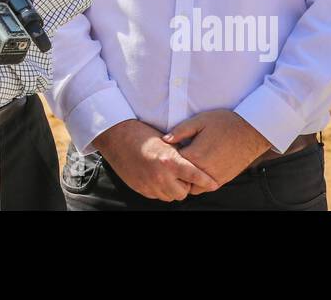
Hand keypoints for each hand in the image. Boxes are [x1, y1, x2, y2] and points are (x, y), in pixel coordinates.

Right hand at [93, 119, 218, 201]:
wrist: (116, 136)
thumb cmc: (142, 133)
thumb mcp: (166, 141)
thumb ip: (179, 155)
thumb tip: (192, 164)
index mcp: (169, 161)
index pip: (194, 176)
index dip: (206, 181)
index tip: (214, 184)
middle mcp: (160, 176)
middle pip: (183, 192)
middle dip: (185, 185)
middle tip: (182, 174)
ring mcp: (149, 184)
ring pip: (170, 196)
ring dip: (172, 188)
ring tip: (168, 175)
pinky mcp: (140, 188)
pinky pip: (156, 195)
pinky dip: (159, 189)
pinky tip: (156, 176)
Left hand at [164, 109, 270, 189]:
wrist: (251, 132)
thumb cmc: (225, 123)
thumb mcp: (200, 120)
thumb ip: (180, 131)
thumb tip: (165, 140)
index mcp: (195, 155)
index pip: (173, 162)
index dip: (169, 156)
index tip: (168, 150)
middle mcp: (203, 170)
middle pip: (180, 177)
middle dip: (176, 169)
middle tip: (176, 158)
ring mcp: (213, 177)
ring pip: (192, 186)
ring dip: (187, 178)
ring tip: (188, 164)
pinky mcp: (222, 180)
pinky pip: (205, 188)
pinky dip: (199, 182)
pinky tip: (199, 168)